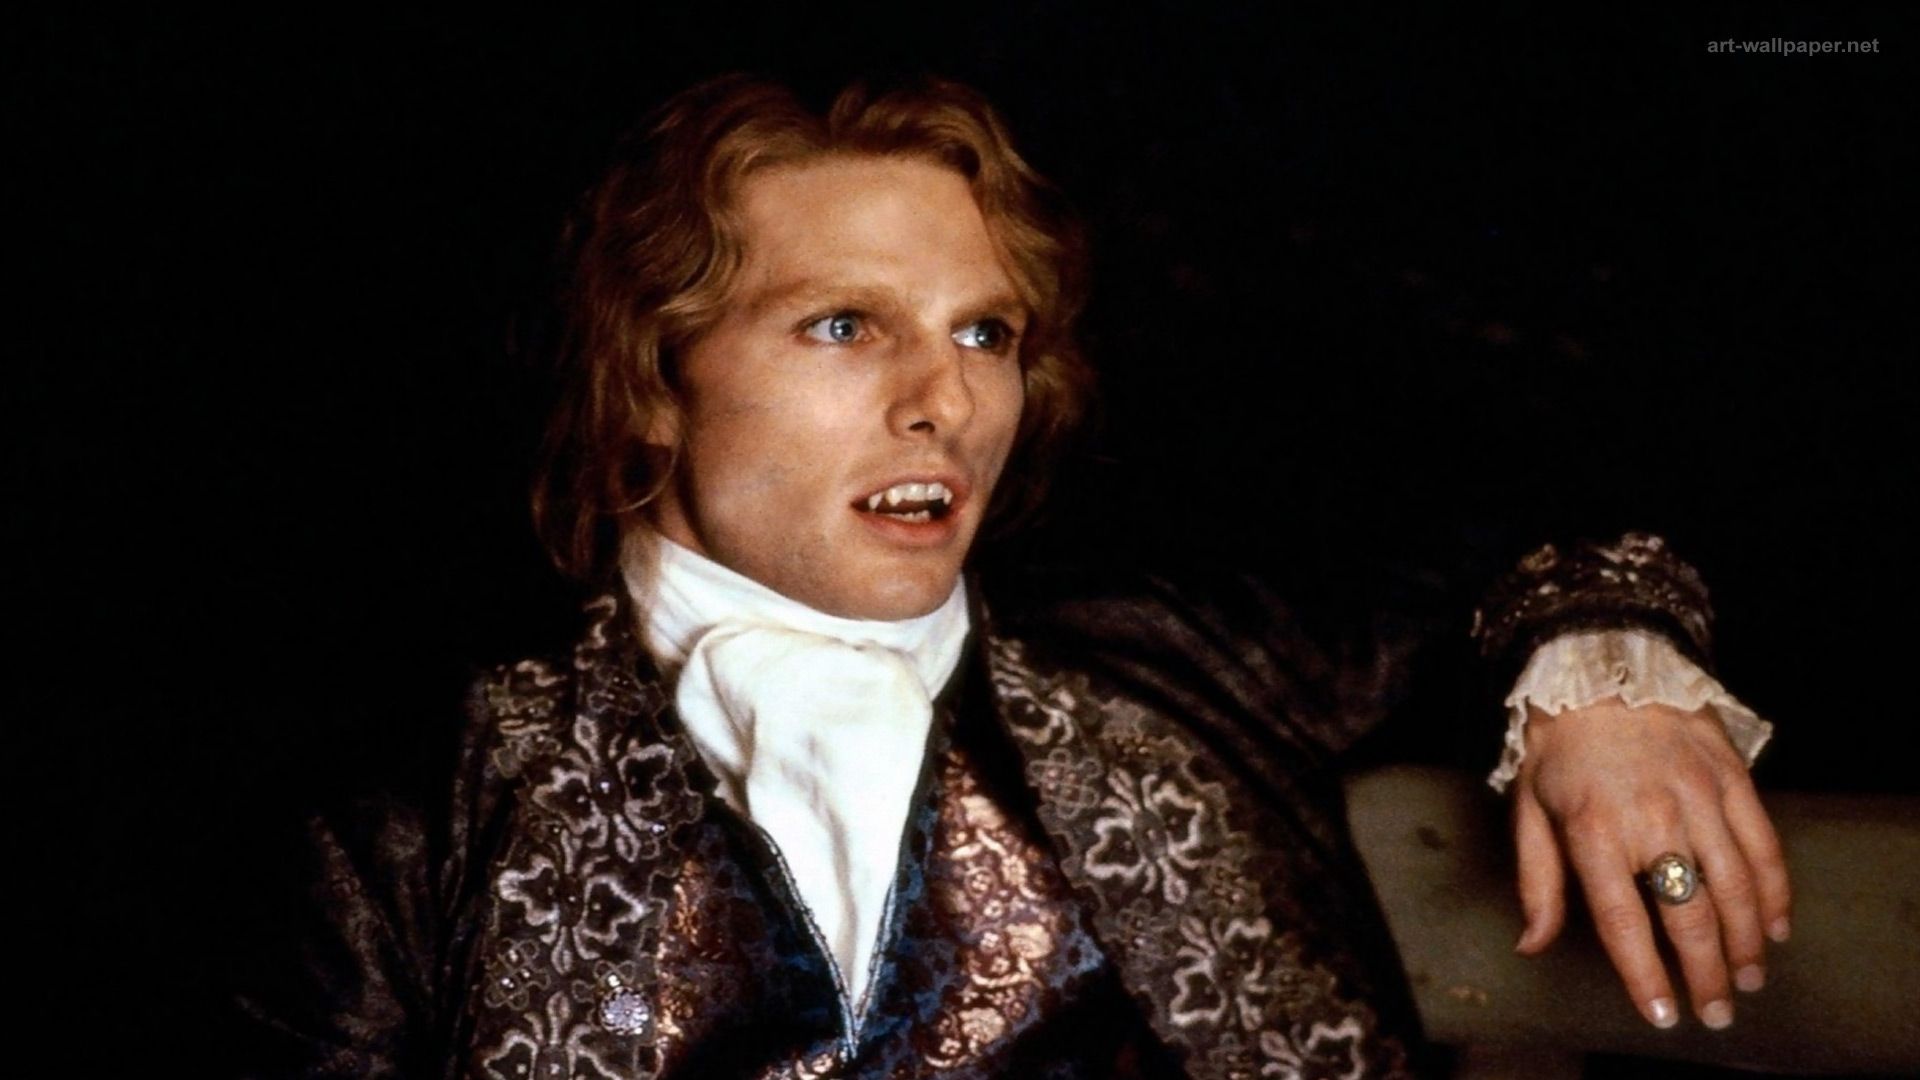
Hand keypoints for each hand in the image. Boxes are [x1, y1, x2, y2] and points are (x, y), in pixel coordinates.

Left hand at [1510, 699, 1790, 1028]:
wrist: (1600, 667)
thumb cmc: (1558, 748)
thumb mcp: (1529, 808)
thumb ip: (1537, 882)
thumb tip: (1532, 944)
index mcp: (1593, 829)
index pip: (1622, 919)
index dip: (1644, 973)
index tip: (1663, 1013)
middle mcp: (1650, 817)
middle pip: (1687, 913)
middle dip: (1706, 973)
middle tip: (1716, 1012)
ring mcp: (1697, 796)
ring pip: (1734, 887)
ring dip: (1746, 943)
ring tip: (1747, 980)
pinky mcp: (1732, 778)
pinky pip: (1762, 846)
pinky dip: (1773, 893)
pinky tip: (1775, 927)